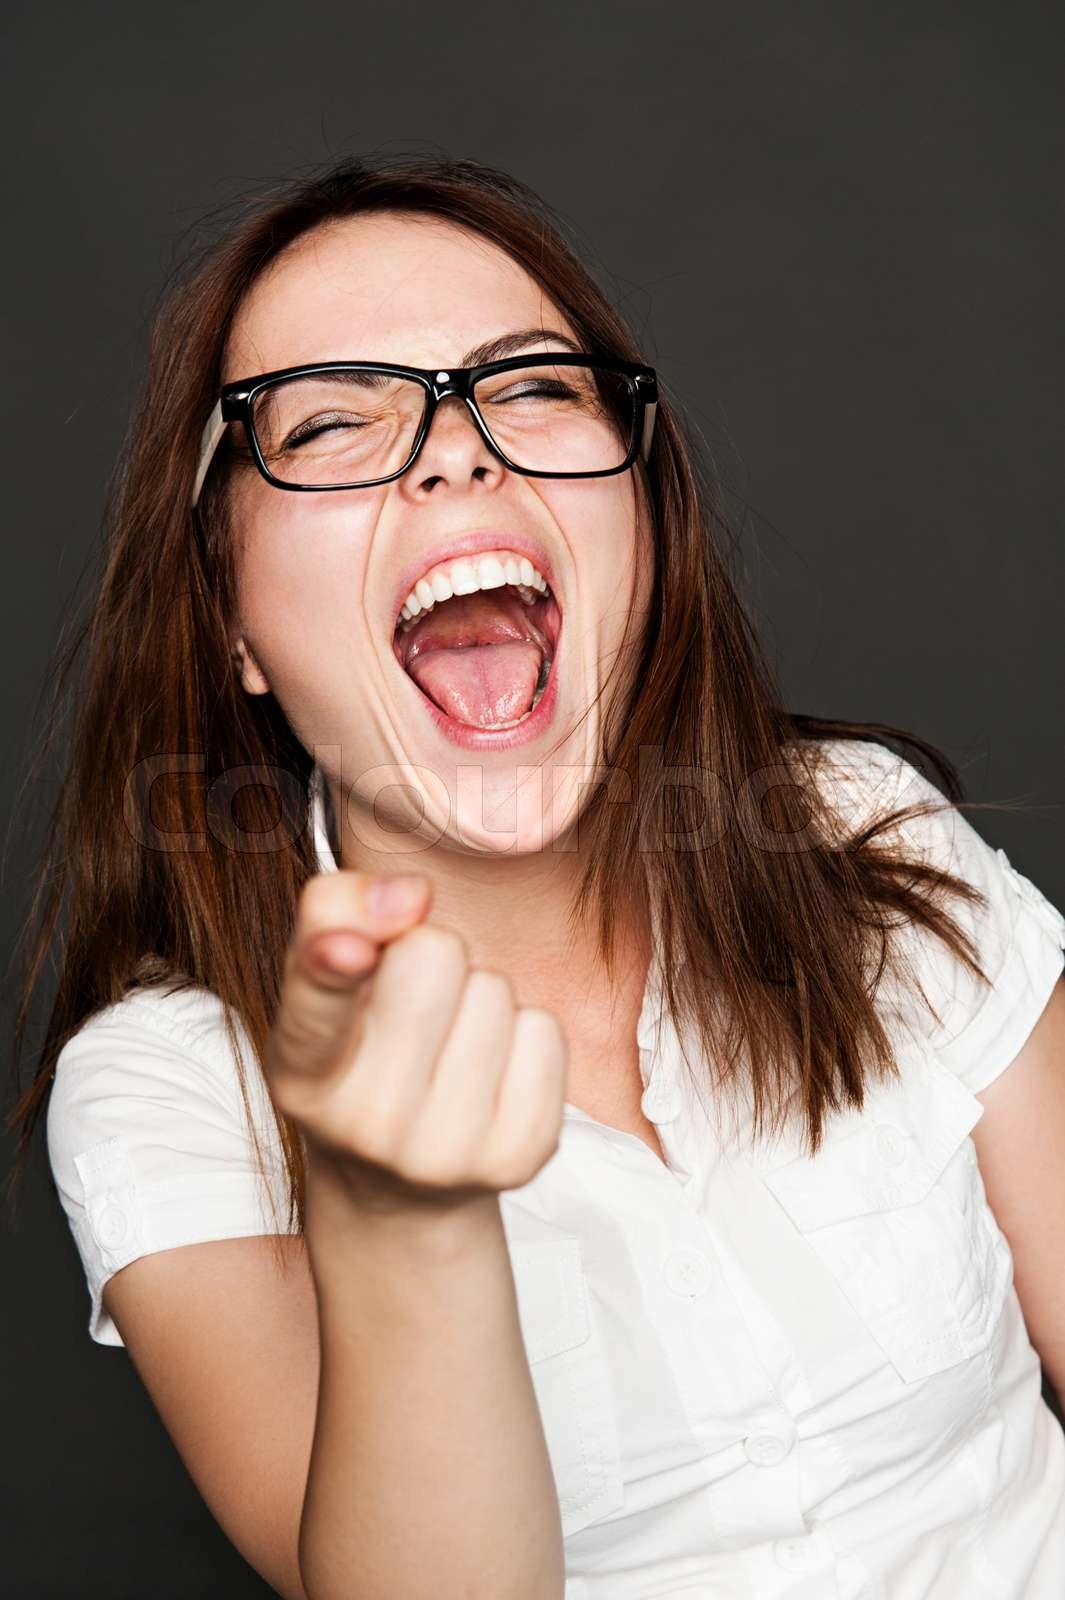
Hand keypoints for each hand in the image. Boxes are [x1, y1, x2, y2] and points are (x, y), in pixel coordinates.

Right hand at [265, 871, 567, 1207]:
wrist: (401, 1186)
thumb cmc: (359, 1055)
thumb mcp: (321, 988)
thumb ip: (336, 913)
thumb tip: (412, 894)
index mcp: (303, 1075)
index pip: (318, 1007)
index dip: (332, 965)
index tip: (350, 947)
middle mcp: (368, 1126)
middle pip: (434, 956)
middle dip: (432, 955)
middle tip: (416, 1005)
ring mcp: (446, 1152)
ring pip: (493, 990)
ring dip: (478, 998)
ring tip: (449, 1045)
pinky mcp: (519, 1156)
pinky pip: (543, 1031)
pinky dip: (523, 1036)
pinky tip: (491, 1073)